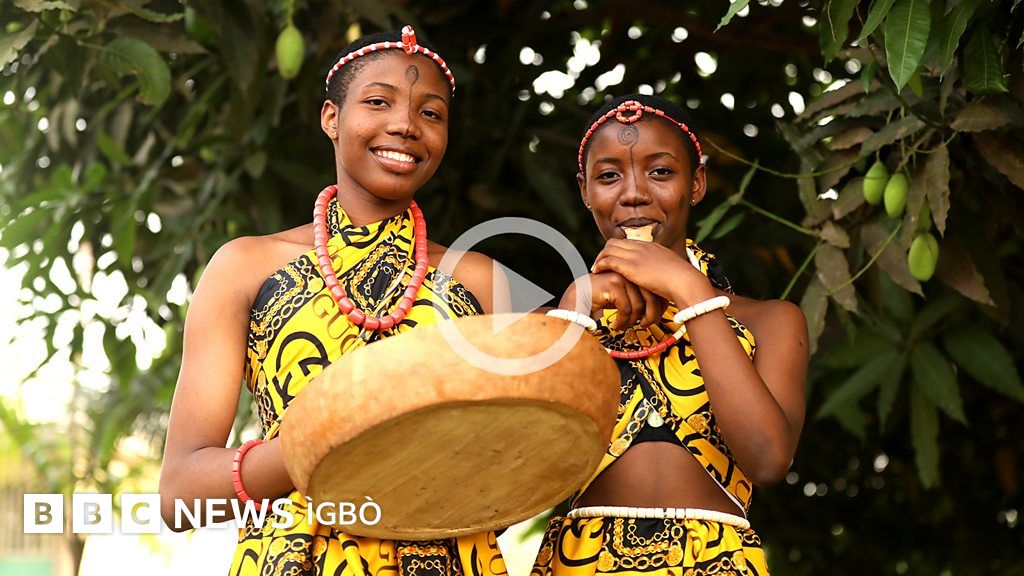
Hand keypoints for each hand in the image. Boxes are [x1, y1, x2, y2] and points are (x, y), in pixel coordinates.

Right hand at [559, 271, 666, 330]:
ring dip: (632, 321)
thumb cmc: (603, 297)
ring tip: (624, 326)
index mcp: (638, 272)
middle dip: (650, 316)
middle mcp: (631, 272)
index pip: (656, 291)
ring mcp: (622, 276)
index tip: (652, 320)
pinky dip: (622, 321)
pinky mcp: (613, 284)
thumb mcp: (625, 296)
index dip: (658, 308)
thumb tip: (656, 311)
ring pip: (638, 305)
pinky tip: (615, 325)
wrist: (578, 296)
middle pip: (651, 297)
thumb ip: (640, 298)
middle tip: (643, 325)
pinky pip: (626, 308)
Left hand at [591, 239, 716, 306]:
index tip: (614, 261)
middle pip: (615, 242)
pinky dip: (600, 265)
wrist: (685, 281)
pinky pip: (608, 260)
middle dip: (605, 252)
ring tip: (596, 269)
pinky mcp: (630, 265)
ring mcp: (635, 254)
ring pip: (608, 248)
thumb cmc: (683, 281)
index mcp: (652, 247)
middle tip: (600, 264)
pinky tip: (598, 272)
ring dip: (600, 258)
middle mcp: (642, 247)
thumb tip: (664, 278)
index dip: (618, 251)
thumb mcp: (673, 270)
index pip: (628, 243)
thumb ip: (664, 270)